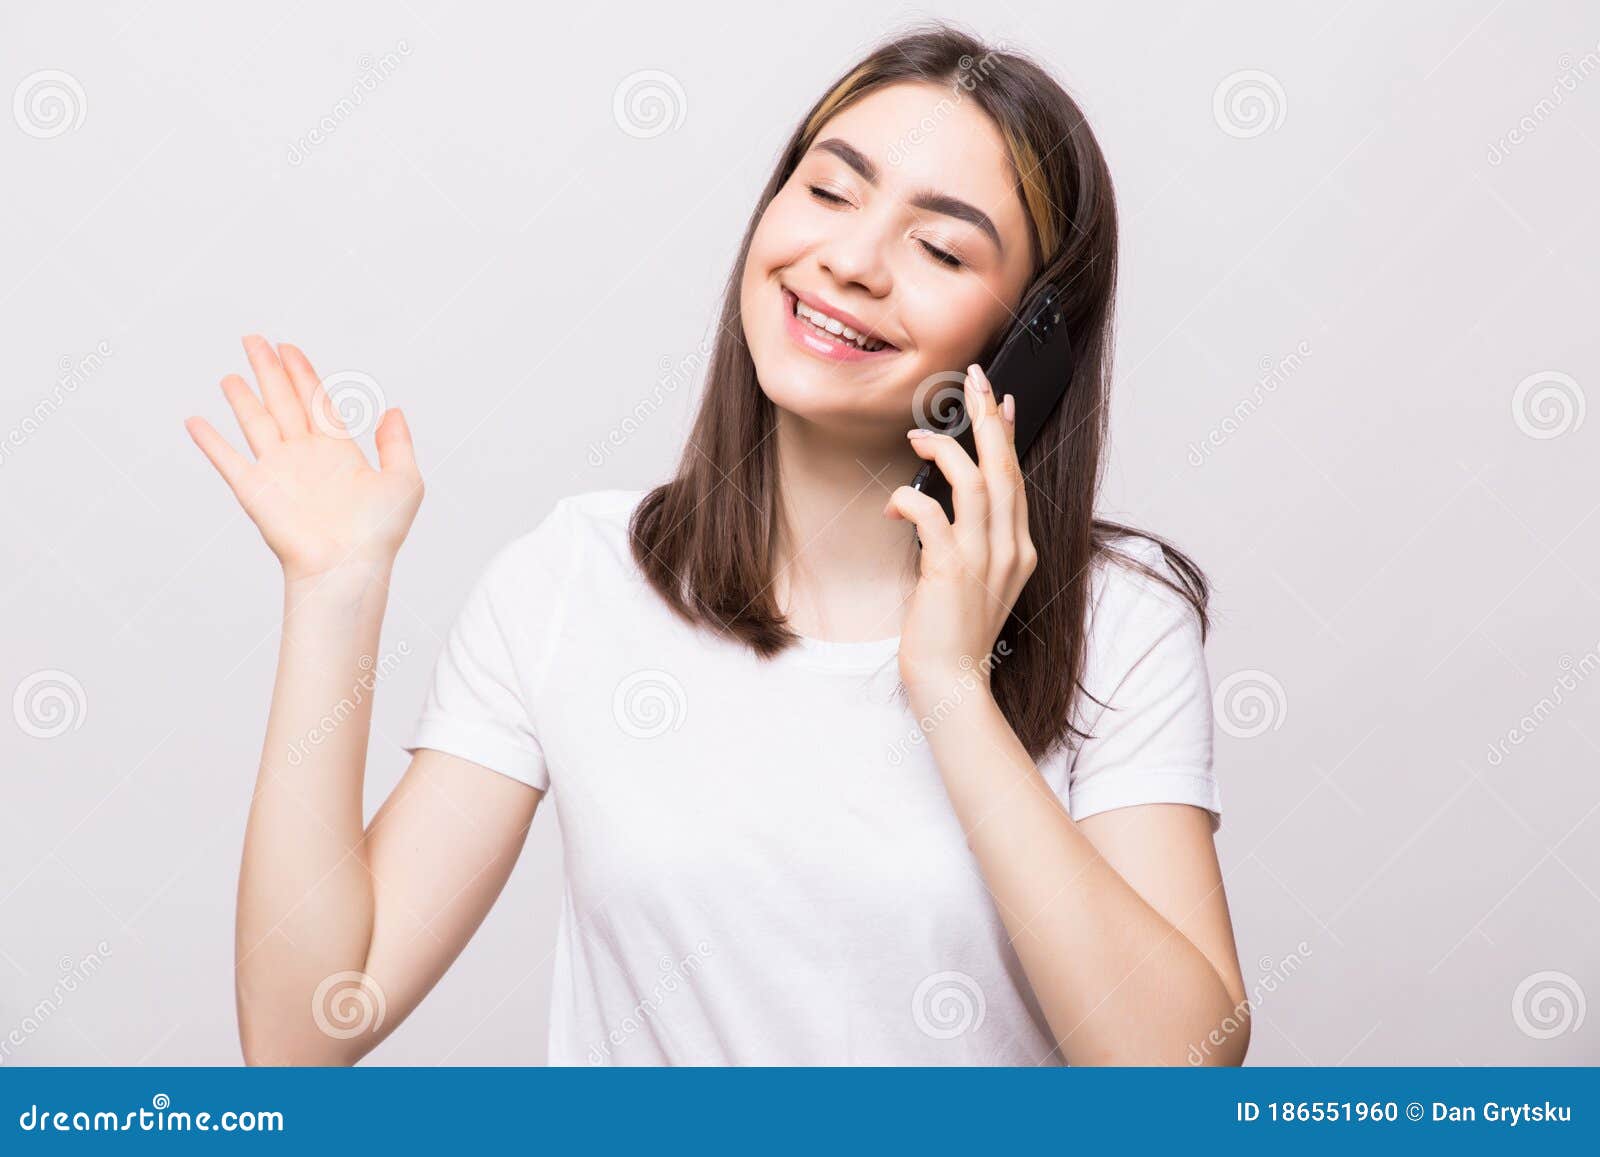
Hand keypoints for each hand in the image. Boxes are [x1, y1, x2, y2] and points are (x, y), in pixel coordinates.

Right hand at [184, 335, 423, 584]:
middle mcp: (305, 457)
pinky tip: (195, 421)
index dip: (301, 372)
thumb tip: (393, 410)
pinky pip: (228, 460)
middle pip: (283, 401)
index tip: (288, 347)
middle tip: (253, 338)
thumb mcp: (404, 481)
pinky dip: (210, 441)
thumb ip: (398, 444)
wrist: (347, 567)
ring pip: (256, 423)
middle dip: (269, 369)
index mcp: (338, 452)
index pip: (315, 401)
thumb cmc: (378, 534)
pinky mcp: (255, 490)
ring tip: (230, 374)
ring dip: (242, 397)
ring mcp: (279, 472)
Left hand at [883, 363, 1035, 702]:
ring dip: (946, 449)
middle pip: (1004, 467)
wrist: (952, 682)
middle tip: (976, 380)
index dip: (1008, 437)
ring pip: (976, 481)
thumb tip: (935, 505)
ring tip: (919, 433)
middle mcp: (1009, 548)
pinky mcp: (952, 570)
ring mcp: (985, 559)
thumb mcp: (973, 581)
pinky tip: (894, 506)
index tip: (1001, 402)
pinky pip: (932, 515)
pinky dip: (910, 500)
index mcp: (1019, 549)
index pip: (1016, 479)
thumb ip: (967, 542)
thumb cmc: (954, 634)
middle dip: (989, 418)